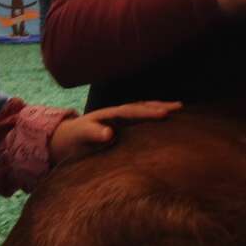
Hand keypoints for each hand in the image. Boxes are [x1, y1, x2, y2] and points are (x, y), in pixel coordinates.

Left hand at [50, 101, 181, 165]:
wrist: (66, 139)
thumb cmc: (74, 138)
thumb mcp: (81, 136)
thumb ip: (93, 133)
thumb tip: (110, 133)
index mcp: (109, 115)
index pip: (132, 112)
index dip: (148, 113)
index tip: (164, 114)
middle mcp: (117, 115)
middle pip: (141, 107)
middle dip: (159, 106)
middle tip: (179, 107)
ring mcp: (120, 120)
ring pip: (142, 111)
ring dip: (159, 108)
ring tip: (178, 108)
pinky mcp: (122, 128)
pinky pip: (140, 120)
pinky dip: (153, 117)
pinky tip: (165, 120)